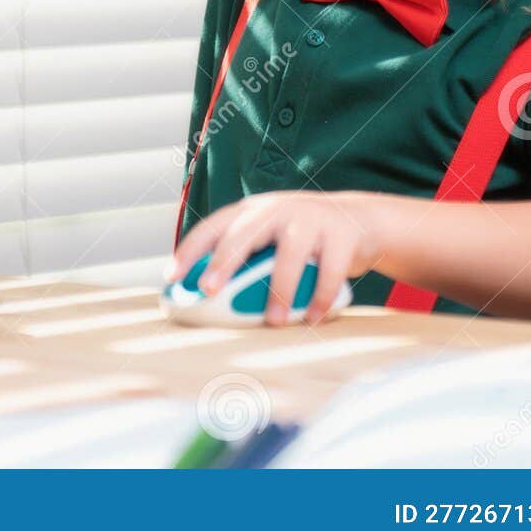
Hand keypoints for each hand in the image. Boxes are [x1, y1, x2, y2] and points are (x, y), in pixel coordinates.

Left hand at [166, 191, 383, 325]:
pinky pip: (329, 271)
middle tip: (210, 289)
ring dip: (279, 291)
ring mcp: (311, 218)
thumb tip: (202, 300)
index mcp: (252, 211)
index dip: (189, 250)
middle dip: (224, 261)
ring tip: (273, 321)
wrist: (358, 220)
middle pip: (244, 233)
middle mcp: (277, 209)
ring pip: (289, 255)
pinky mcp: (341, 234)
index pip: (213, 226)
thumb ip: (243, 258)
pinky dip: (320, 299)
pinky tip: (312, 318)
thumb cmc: (301, 238)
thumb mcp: (269, 237)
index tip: (172, 276)